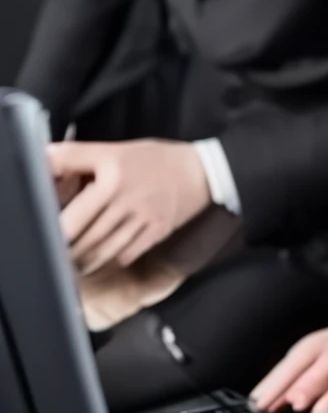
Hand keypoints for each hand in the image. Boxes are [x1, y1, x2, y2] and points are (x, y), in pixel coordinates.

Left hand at [48, 140, 212, 275]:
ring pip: (100, 250)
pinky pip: (126, 254)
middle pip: (80, 235)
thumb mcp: (115, 148)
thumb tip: (42, 158)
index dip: (50, 224)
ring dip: (82, 260)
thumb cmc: (156, 160)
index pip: (69, 206)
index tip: (41, 231)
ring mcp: (142, 217)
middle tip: (51, 253)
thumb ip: (77, 155)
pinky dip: (113, 258)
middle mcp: (124, 197)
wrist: (201, 171)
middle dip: (62, 248)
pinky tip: (106, 257)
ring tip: (71, 264)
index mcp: (110, 172)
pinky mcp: (156, 232)